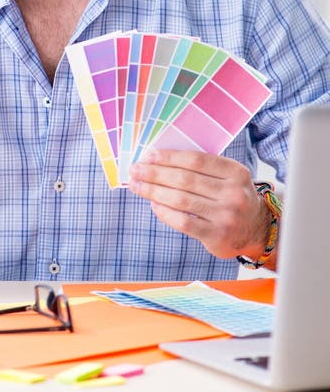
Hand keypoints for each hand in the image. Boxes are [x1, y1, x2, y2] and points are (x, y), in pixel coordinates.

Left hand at [128, 149, 268, 260]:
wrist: (256, 230)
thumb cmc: (233, 197)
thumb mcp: (228, 177)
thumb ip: (202, 167)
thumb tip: (159, 159)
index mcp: (236, 172)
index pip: (196, 160)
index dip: (169, 157)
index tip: (148, 155)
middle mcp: (233, 193)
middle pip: (185, 179)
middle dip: (155, 173)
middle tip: (135, 170)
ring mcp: (226, 216)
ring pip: (181, 200)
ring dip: (154, 191)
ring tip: (137, 185)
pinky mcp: (216, 236)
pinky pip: (183, 221)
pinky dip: (164, 212)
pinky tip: (153, 204)